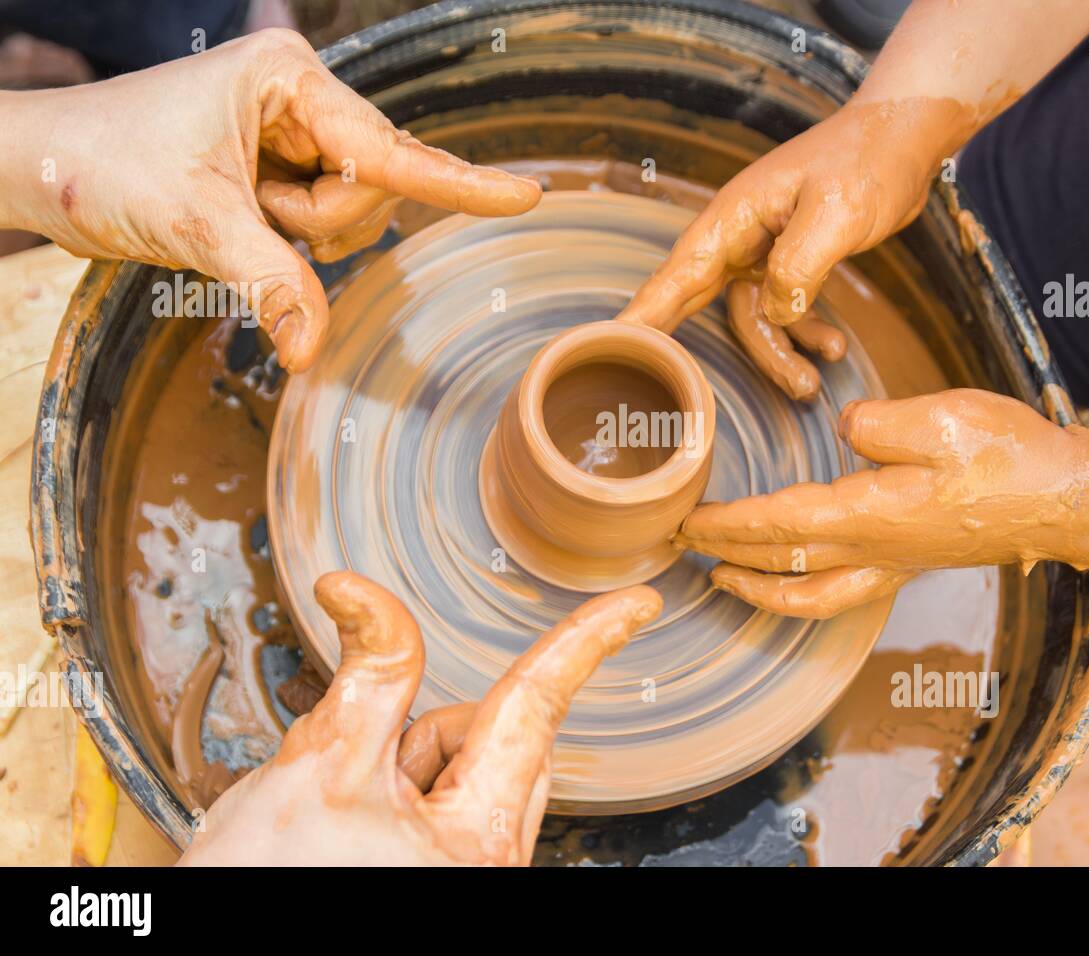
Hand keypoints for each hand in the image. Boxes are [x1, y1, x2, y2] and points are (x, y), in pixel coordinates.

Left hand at [6, 29, 539, 371]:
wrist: (41, 166)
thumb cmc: (103, 163)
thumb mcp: (195, 226)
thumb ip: (270, 283)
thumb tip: (314, 349)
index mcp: (290, 80)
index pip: (391, 151)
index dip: (460, 184)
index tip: (528, 196)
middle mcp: (303, 99)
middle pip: (371, 191)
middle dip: (314, 224)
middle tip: (244, 212)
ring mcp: (295, 134)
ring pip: (352, 216)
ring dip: (298, 237)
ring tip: (233, 212)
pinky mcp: (282, 168)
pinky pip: (324, 225)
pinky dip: (290, 242)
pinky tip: (242, 220)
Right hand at [179, 572, 660, 865]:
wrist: (212, 953)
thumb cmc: (271, 891)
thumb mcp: (317, 767)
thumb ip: (365, 675)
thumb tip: (361, 593)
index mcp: (477, 839)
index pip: (538, 706)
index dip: (585, 641)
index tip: (633, 606)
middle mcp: (486, 862)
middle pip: (492, 741)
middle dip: (431, 726)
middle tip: (368, 759)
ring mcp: (463, 871)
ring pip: (459, 771)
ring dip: (403, 762)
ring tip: (339, 811)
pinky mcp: (437, 872)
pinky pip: (437, 804)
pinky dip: (395, 790)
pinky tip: (345, 825)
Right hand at [617, 99, 954, 399]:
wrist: (907, 137)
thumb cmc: (867, 159)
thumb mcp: (835, 212)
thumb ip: (798, 266)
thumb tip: (773, 311)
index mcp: (734, 217)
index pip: (677, 273)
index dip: (645, 312)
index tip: (613, 343)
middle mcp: (741, 235)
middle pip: (701, 302)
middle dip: (700, 350)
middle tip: (680, 395)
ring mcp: (765, 249)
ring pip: (753, 317)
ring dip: (779, 352)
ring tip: (808, 385)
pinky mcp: (793, 260)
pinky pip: (786, 309)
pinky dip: (806, 333)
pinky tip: (833, 349)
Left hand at [675, 389, 1088, 617]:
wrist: (1072, 498)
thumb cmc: (1012, 456)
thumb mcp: (944, 419)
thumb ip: (879, 424)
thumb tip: (844, 429)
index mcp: (873, 516)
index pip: (779, 524)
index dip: (728, 524)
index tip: (687, 521)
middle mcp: (876, 551)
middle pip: (782, 564)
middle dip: (727, 557)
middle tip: (683, 550)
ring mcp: (895, 564)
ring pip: (811, 594)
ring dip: (760, 590)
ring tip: (724, 581)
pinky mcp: (913, 561)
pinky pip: (845, 594)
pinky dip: (806, 596)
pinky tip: (796, 583)